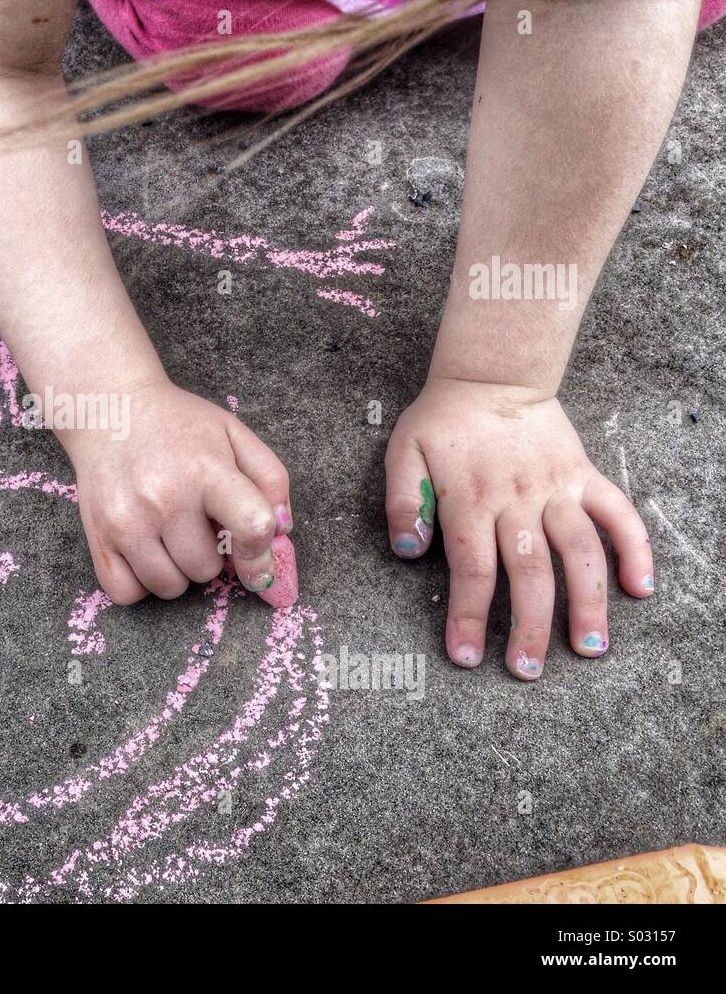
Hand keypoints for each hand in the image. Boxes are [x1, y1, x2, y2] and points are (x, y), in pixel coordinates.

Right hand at [58, 378, 294, 605]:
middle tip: (196, 526)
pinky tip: (143, 553)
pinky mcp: (98, 536)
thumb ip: (271, 478)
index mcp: (206, 470)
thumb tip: (280, 530)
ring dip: (176, 571)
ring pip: (169, 587)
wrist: (108, 407)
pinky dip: (139, 583)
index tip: (255, 561)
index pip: (251, 528)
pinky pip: (126, 593)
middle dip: (209, 555)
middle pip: (206, 569)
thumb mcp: (233, 433)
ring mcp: (126, 521)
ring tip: (170, 537)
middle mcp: (164, 498)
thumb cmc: (178, 423)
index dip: (260, 555)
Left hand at [384, 377, 654, 679]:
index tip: (467, 657)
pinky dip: (636, 548)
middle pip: (529, 571)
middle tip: (527, 671)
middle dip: (529, 626)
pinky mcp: (584, 476)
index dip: (469, 616)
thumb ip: (403, 502)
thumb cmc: (442, 421)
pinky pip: (618, 512)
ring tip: (590, 648)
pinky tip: (642, 588)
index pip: (471, 569)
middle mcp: (517, 499)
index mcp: (469, 499)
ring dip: (588, 601)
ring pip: (580, 550)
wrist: (491, 374)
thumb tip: (407, 551)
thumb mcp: (403, 453)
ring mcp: (556, 488)